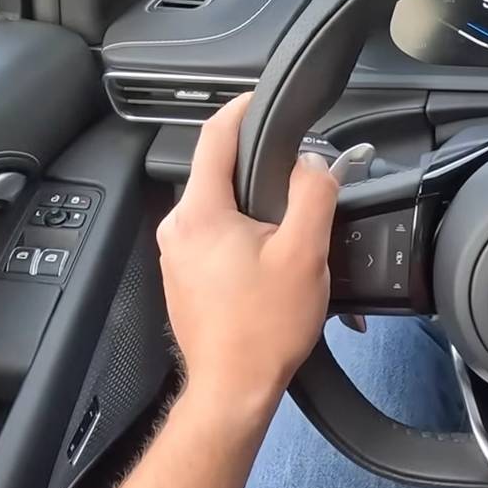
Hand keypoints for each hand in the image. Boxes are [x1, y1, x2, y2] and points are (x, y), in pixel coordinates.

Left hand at [157, 94, 337, 415]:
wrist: (234, 389)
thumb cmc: (263, 329)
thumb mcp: (304, 252)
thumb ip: (312, 194)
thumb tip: (313, 164)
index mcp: (200, 213)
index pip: (214, 136)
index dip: (241, 108)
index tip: (261, 99)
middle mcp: (177, 229)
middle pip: (220, 175)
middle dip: (260, 173)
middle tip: (299, 183)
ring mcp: (175, 255)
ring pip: (220, 210)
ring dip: (254, 213)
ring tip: (290, 237)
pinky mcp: (183, 278)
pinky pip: (214, 240)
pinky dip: (242, 241)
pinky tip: (270, 266)